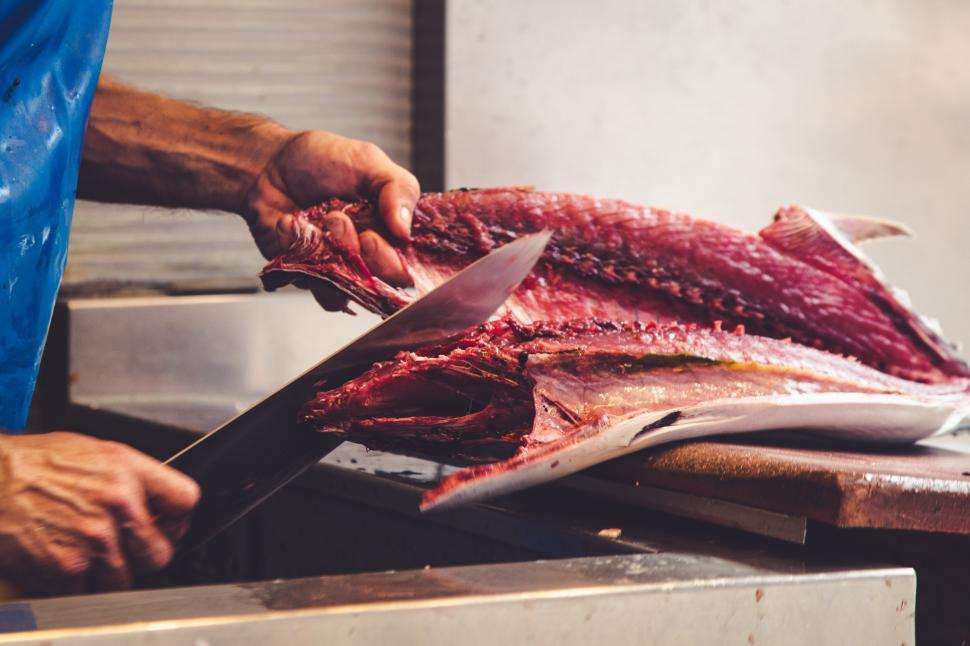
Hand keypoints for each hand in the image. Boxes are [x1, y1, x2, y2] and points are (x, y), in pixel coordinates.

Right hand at [0, 432, 199, 594]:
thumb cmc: (35, 464)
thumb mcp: (96, 453)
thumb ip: (133, 477)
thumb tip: (157, 505)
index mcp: (127, 472)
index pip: (185, 499)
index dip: (177, 518)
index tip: (167, 526)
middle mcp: (116, 504)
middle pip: (160, 553)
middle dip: (144, 555)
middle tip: (126, 549)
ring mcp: (94, 538)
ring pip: (125, 579)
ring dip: (109, 574)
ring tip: (87, 554)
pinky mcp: (67, 567)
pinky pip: (87, 591)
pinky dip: (76, 585)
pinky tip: (63, 561)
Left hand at [243, 130, 419, 309]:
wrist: (267, 166)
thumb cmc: (320, 160)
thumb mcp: (368, 161)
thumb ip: (399, 189)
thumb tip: (406, 230)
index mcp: (394, 228)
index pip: (414, 261)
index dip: (401, 259)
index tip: (380, 236)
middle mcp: (372, 253)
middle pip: (389, 284)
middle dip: (372, 260)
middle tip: (348, 226)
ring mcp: (341, 267)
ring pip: (352, 291)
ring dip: (335, 257)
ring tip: (319, 221)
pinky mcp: (311, 275)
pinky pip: (315, 286)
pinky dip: (301, 256)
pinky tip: (289, 225)